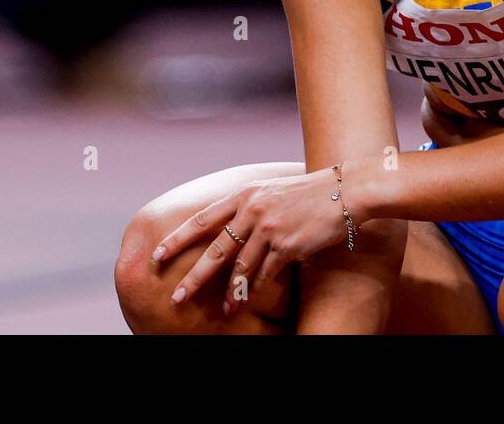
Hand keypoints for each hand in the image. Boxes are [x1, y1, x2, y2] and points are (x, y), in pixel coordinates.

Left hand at [149, 167, 355, 317]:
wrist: (345, 191)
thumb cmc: (309, 193)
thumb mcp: (271, 191)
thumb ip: (249, 206)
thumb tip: (229, 228)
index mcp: (244, 194)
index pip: (202, 220)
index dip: (178, 239)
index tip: (157, 255)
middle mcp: (253, 210)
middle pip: (215, 250)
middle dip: (194, 277)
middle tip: (176, 298)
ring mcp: (269, 228)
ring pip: (241, 268)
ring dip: (230, 293)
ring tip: (222, 312)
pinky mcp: (288, 245)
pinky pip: (266, 273)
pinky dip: (256, 288)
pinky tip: (249, 300)